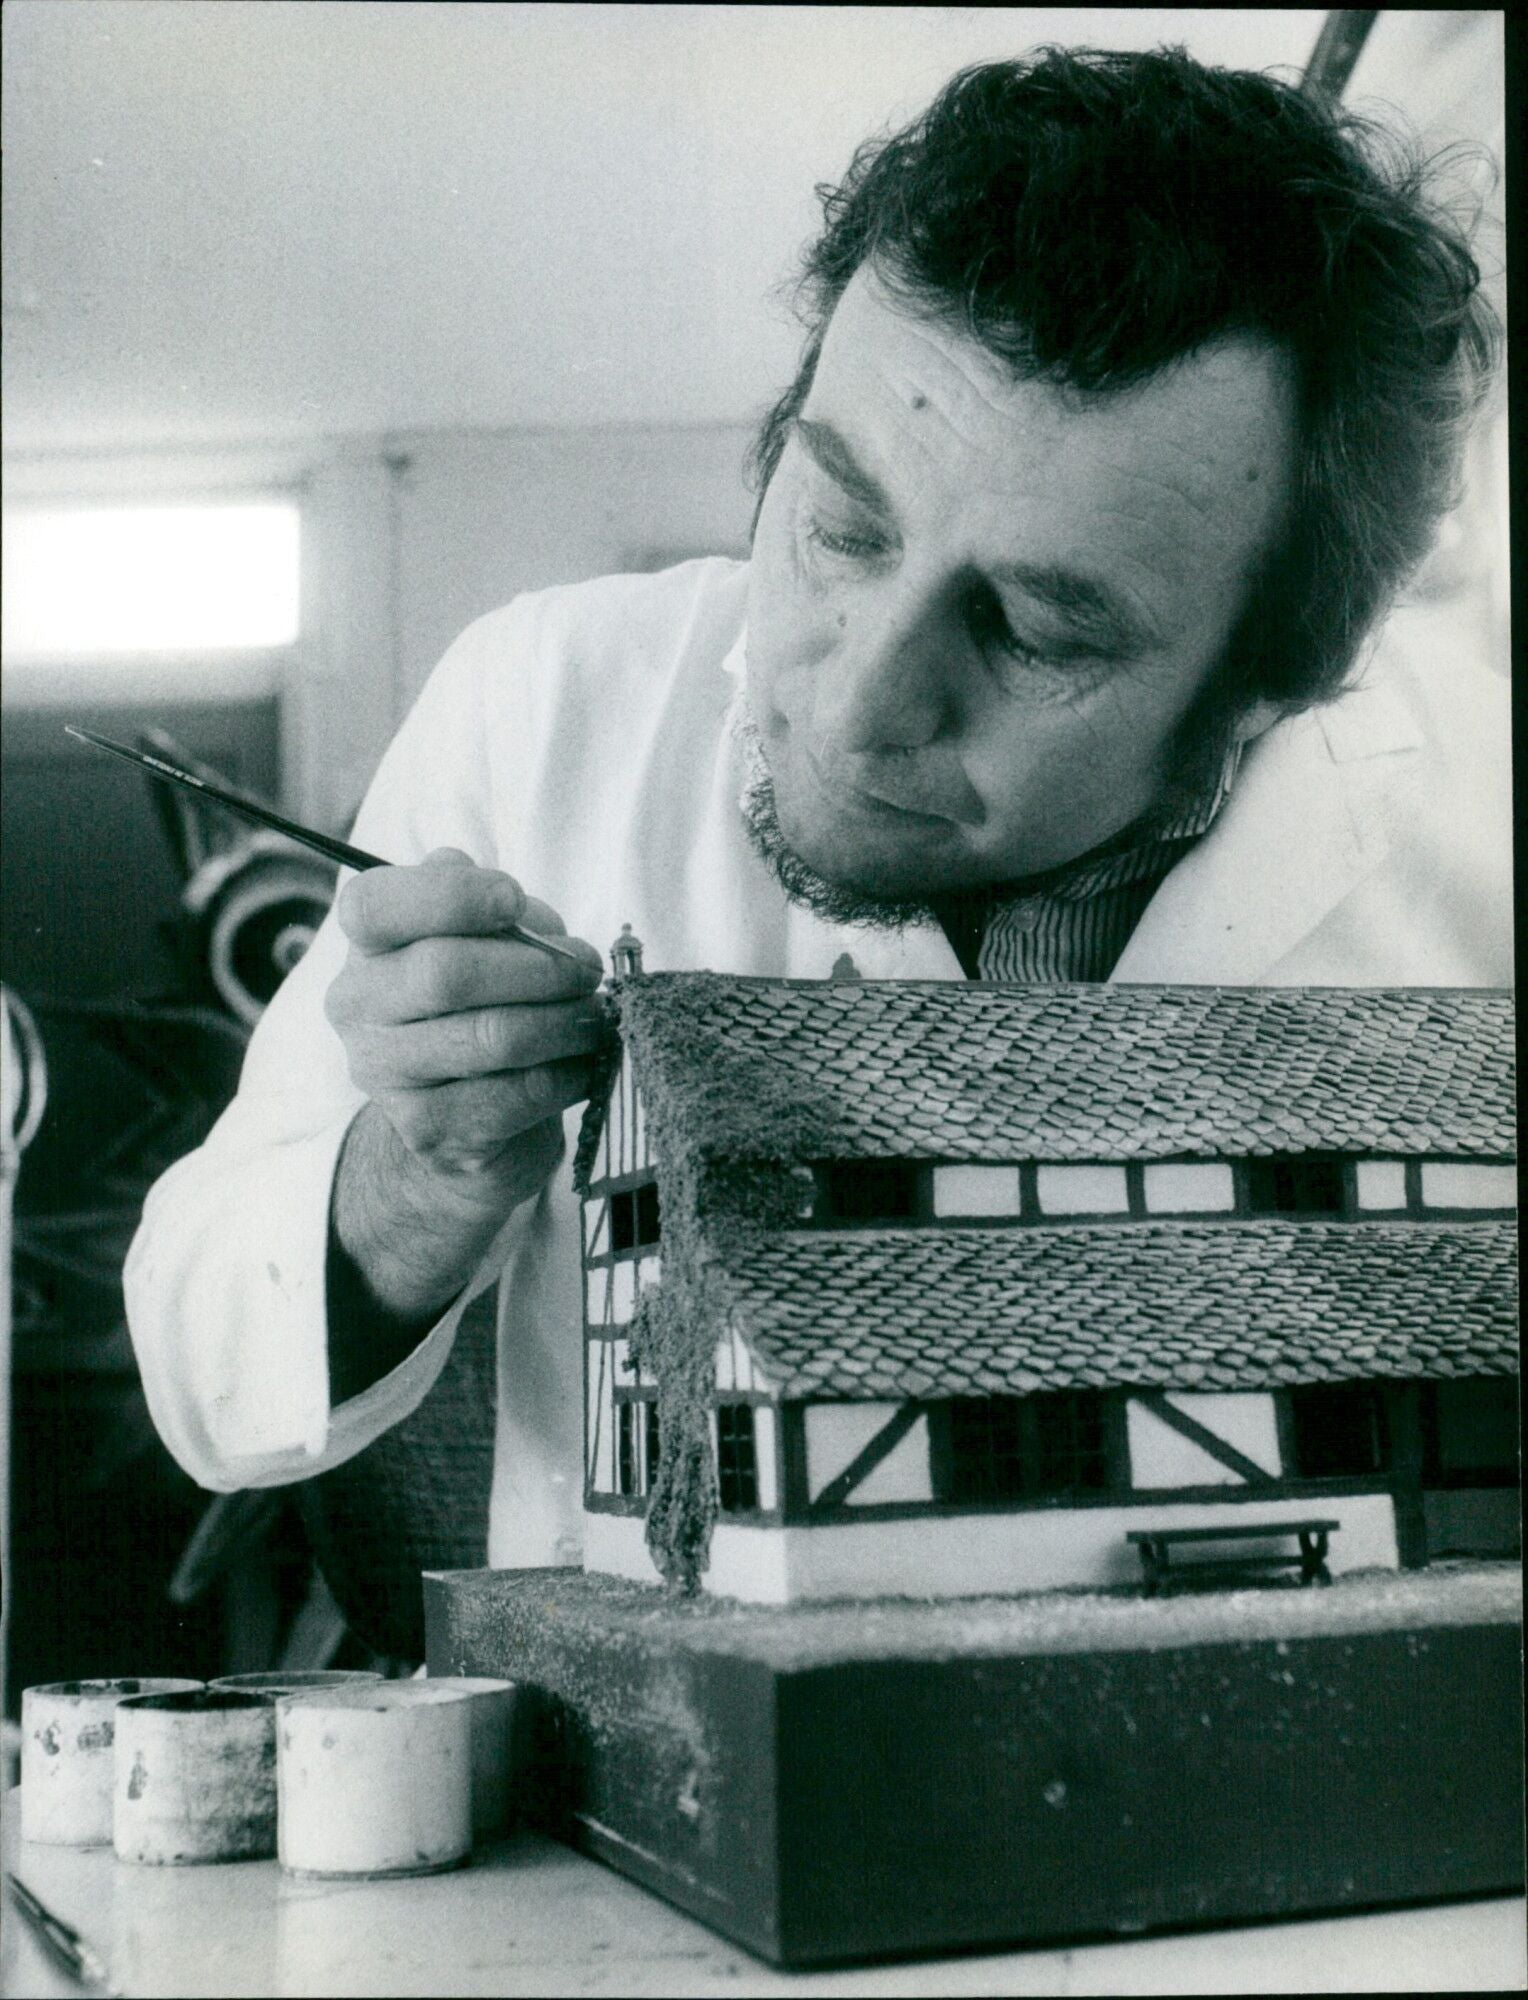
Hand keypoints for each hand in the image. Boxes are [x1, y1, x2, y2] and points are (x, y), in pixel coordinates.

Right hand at [325, 847, 609, 1205]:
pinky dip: (569, 1072)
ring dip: (564, 1021)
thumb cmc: (483, 1005)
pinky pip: (520, 1093)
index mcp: (366, 946)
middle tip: (588, 969)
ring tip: (596, 1014)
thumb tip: (522, 915)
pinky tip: (585, 1061)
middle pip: (446, 973)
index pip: (374, 906)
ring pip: (493, 1037)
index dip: (451, 896)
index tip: (513, 900)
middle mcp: (359, 1008)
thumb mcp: (483, 941)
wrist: (470, 1119)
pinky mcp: (431, 1131)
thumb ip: (489, 910)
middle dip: (539, 966)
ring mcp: (388, 1075)